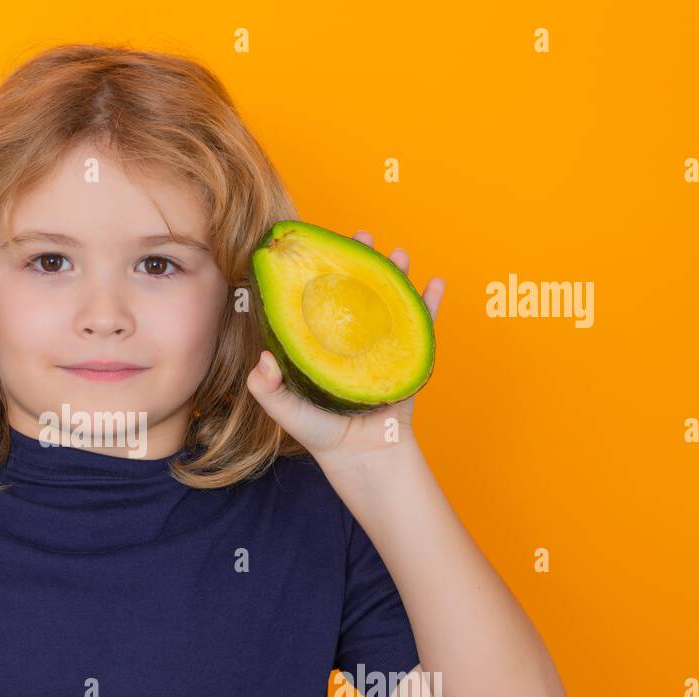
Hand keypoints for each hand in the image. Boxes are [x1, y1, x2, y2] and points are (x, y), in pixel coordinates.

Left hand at [246, 230, 443, 472]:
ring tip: (399, 253)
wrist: (363, 459)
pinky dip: (429, 306)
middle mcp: (349, 340)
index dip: (318, 272)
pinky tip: (435, 284)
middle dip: (359, 261)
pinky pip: (420, 328)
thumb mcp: (286, 412)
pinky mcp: (405, 360)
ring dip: (395, 275)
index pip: (318, 300)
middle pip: (356, 291)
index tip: (316, 246)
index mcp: (320, 344)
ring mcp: (379, 347)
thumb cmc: (321, 436)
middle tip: (363, 235)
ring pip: (388, 302)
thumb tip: (264, 360)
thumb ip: (268, 389)